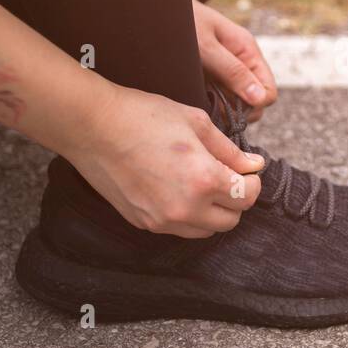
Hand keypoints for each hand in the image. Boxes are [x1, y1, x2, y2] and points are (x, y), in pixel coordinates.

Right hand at [65, 82, 263, 237]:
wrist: (93, 126)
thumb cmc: (144, 117)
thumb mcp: (197, 123)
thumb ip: (230, 150)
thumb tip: (254, 165)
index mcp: (204, 180)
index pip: (247, 197)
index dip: (252, 182)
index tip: (246, 170)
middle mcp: (186, 208)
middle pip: (231, 220)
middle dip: (236, 200)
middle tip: (227, 176)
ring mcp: (162, 220)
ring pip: (205, 231)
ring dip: (213, 212)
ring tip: (202, 183)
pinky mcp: (143, 223)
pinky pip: (178, 229)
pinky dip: (188, 216)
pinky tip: (179, 190)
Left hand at [192, 0, 276, 121]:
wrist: (157, 6)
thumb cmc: (181, 21)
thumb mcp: (206, 47)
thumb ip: (233, 71)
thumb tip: (260, 98)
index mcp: (247, 51)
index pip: (269, 91)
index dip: (255, 106)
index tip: (230, 109)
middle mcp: (242, 62)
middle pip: (255, 101)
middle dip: (239, 111)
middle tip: (212, 111)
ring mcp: (227, 70)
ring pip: (238, 103)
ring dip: (224, 110)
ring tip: (201, 105)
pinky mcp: (211, 76)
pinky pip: (220, 99)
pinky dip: (212, 106)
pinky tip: (196, 102)